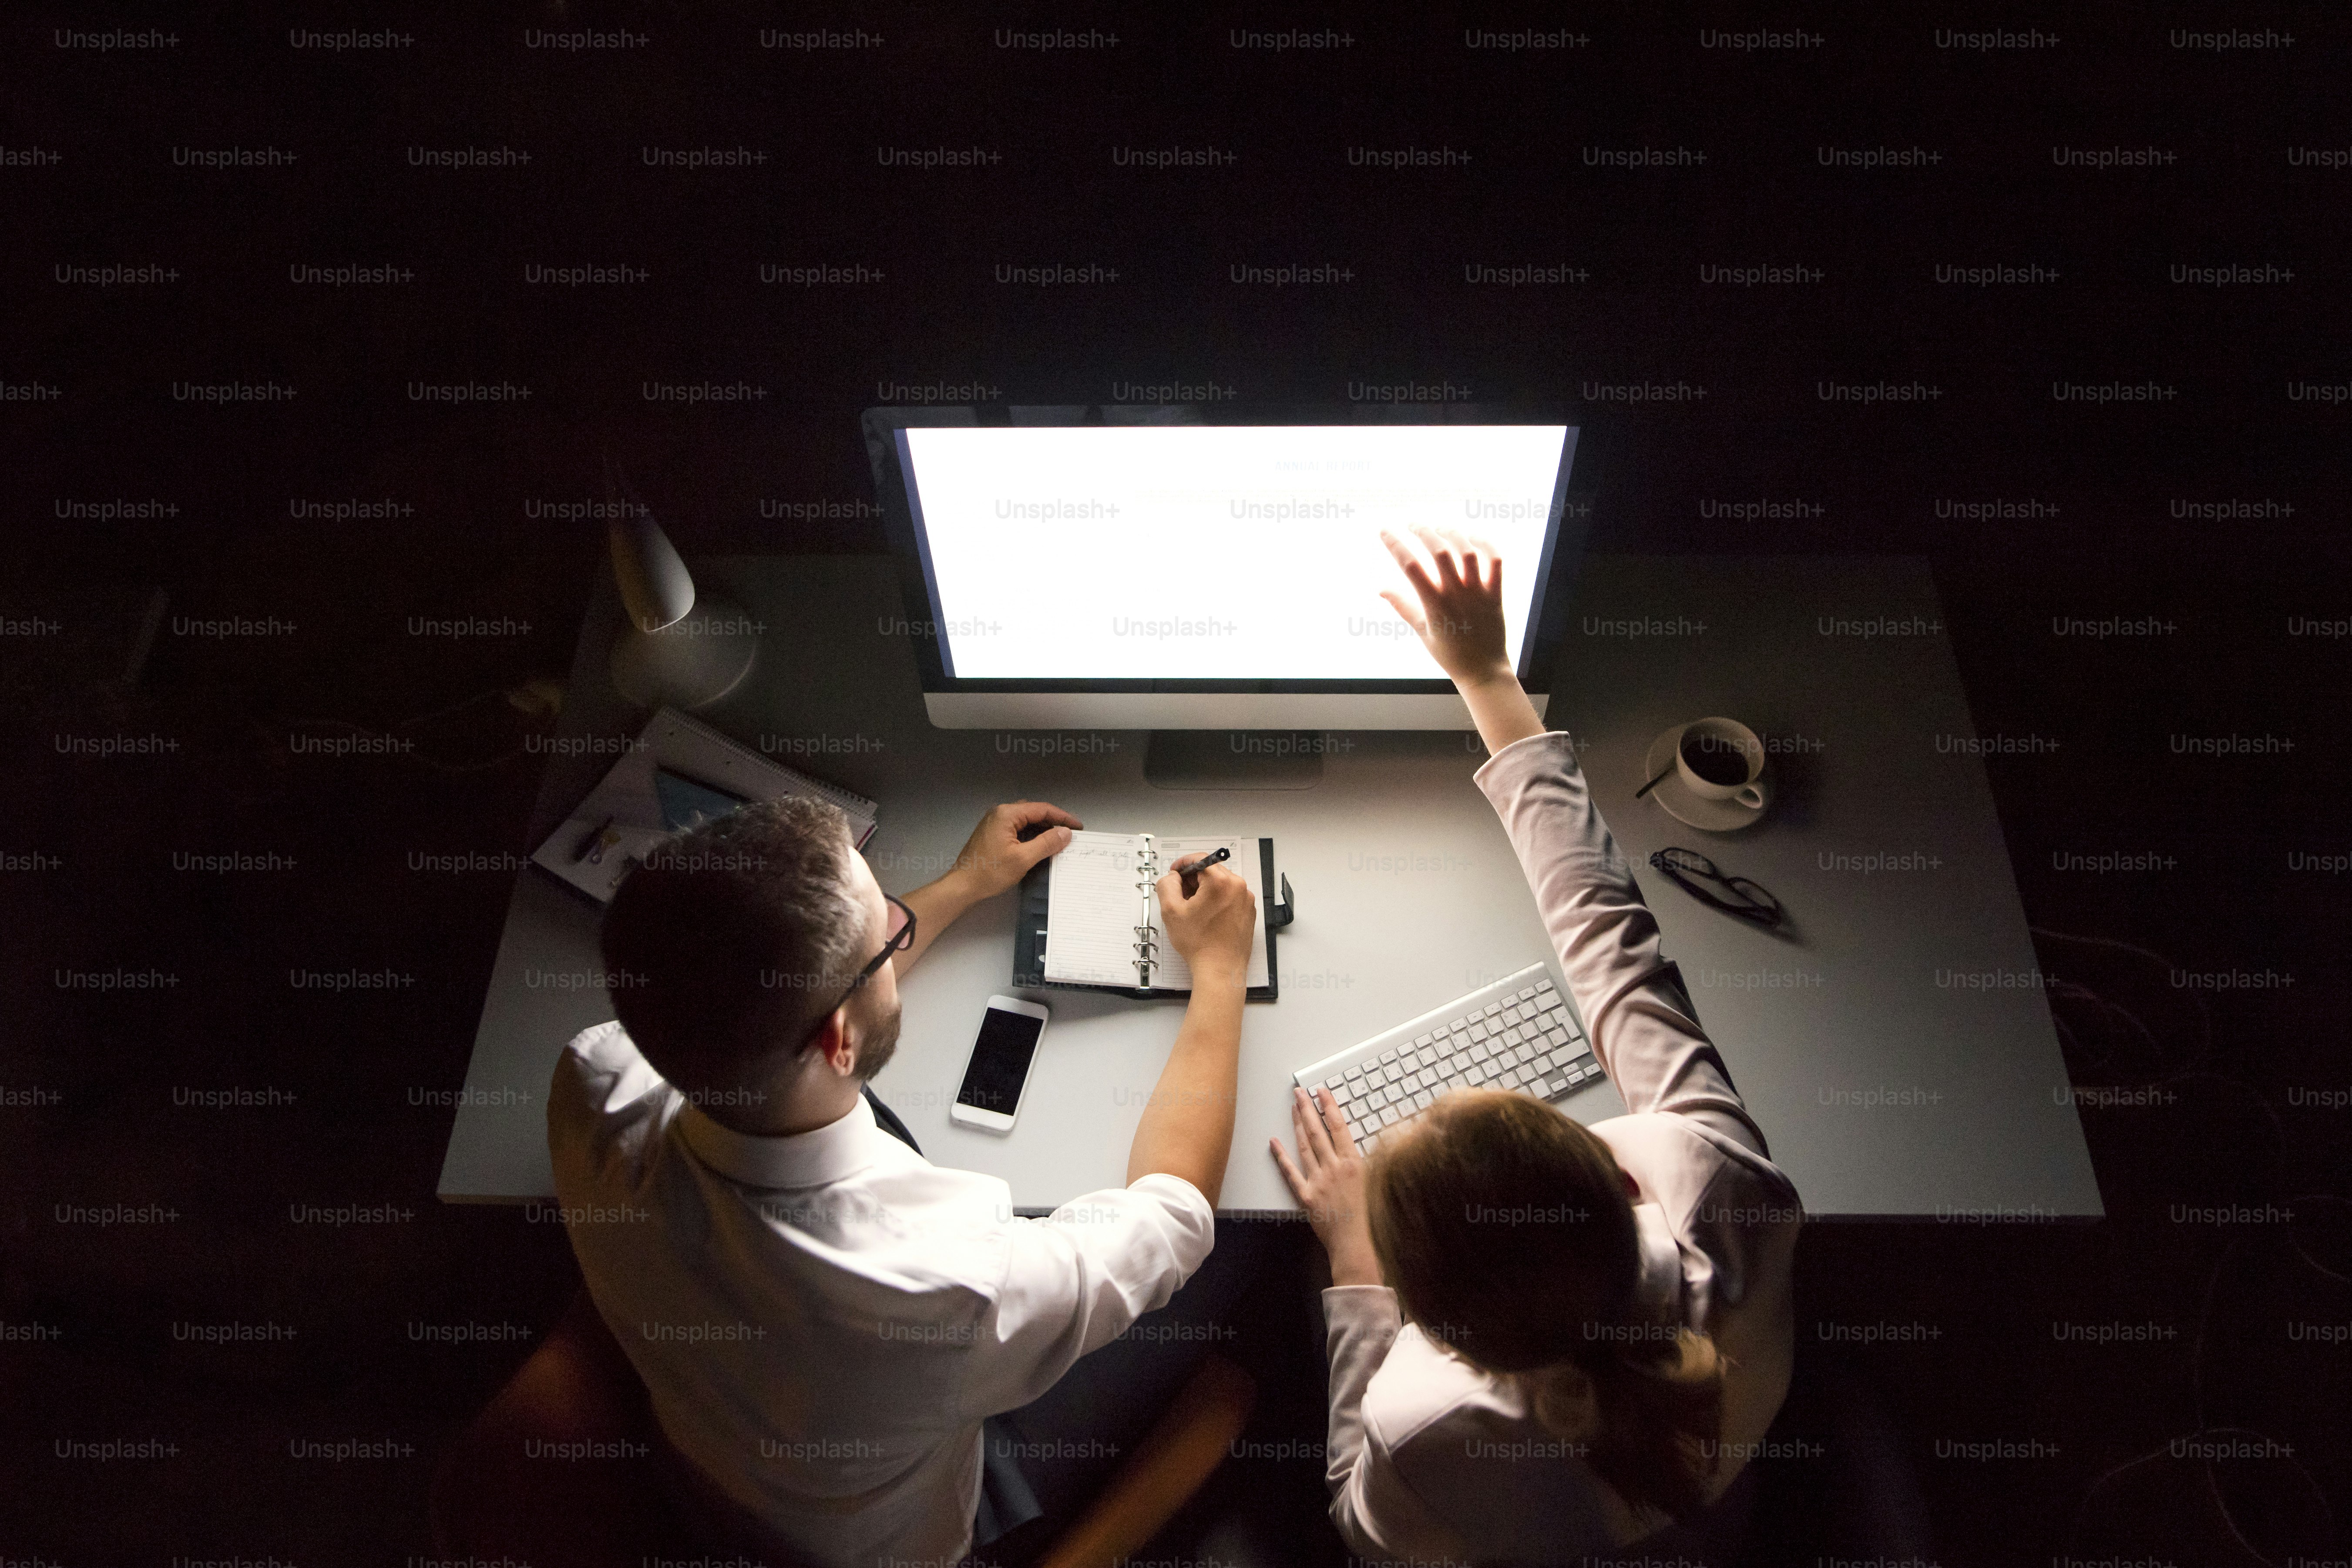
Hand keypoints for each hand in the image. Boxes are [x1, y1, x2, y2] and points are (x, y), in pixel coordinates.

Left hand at [948, 801, 1081, 899]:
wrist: (962, 885)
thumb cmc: (989, 872)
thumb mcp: (1022, 859)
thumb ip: (1046, 843)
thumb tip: (1065, 833)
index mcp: (1006, 814)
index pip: (1041, 809)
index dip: (1062, 817)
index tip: (1078, 827)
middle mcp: (1000, 813)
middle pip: (1034, 813)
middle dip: (1053, 823)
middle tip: (1071, 834)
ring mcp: (995, 823)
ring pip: (1026, 822)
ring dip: (1042, 830)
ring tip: (1059, 840)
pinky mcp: (993, 834)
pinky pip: (1018, 829)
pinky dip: (1031, 836)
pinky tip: (1041, 845)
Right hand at [1154, 861, 1254, 981]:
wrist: (1220, 969)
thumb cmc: (1199, 944)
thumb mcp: (1171, 911)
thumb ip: (1167, 885)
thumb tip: (1172, 877)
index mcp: (1220, 882)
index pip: (1199, 859)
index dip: (1183, 864)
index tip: (1174, 873)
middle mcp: (1238, 887)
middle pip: (1211, 870)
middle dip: (1193, 879)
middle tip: (1180, 894)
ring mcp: (1246, 899)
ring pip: (1221, 883)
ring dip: (1205, 890)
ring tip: (1193, 909)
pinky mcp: (1248, 911)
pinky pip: (1230, 896)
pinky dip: (1217, 900)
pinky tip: (1206, 916)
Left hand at [1270, 1087, 1381, 1285]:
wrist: (1359, 1245)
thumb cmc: (1373, 1217)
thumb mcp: (1377, 1182)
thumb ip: (1368, 1161)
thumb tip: (1362, 1141)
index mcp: (1355, 1162)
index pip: (1339, 1126)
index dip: (1329, 1106)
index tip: (1321, 1091)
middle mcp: (1335, 1168)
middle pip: (1318, 1131)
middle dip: (1308, 1109)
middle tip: (1300, 1091)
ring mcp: (1319, 1181)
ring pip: (1305, 1147)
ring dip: (1298, 1125)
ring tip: (1293, 1107)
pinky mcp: (1307, 1197)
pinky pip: (1290, 1173)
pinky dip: (1281, 1157)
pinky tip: (1274, 1142)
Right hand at [1378, 525, 1513, 688]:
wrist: (1482, 671)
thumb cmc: (1449, 653)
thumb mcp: (1421, 630)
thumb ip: (1402, 606)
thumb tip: (1380, 589)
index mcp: (1433, 604)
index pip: (1410, 566)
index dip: (1395, 544)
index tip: (1384, 531)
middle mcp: (1456, 595)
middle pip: (1439, 551)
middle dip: (1423, 531)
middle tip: (1412, 524)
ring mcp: (1478, 593)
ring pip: (1467, 551)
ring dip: (1452, 534)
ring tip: (1440, 527)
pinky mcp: (1495, 594)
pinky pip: (1495, 561)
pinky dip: (1486, 544)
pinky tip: (1473, 537)